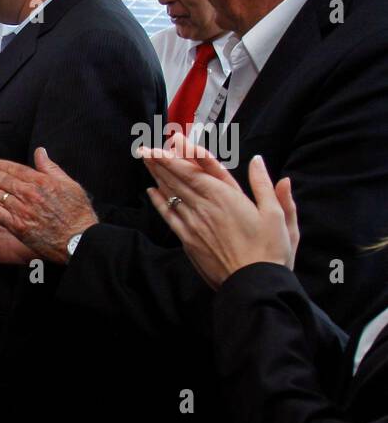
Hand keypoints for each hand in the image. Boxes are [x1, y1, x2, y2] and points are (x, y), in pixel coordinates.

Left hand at [0, 148, 96, 263]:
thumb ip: (51, 167)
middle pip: (0, 180)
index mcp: (42, 181)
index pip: (13, 169)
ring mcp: (22, 211)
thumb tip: (40, 152)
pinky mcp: (17, 227)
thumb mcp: (69, 184)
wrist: (79, 239)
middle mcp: (29, 194)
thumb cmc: (77, 213)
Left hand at [142, 151, 296, 289]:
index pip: (203, 167)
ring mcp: (195, 223)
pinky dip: (159, 201)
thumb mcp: (277, 215)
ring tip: (145, 159)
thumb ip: (265, 186)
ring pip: (172, 193)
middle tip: (146, 146)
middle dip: (163, 159)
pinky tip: (151, 190)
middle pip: (181, 177)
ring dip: (158, 174)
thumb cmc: (270, 250)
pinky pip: (169, 216)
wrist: (253, 283)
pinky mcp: (188, 239)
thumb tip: (258, 161)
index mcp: (229, 196)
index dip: (186, 152)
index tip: (175, 139)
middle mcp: (208, 206)